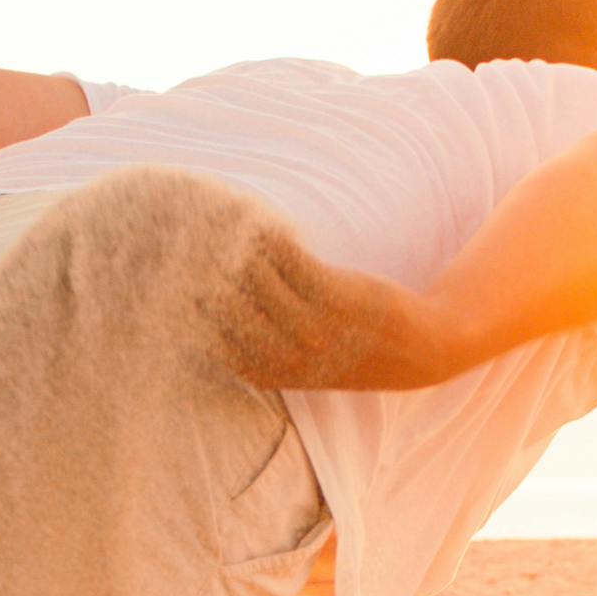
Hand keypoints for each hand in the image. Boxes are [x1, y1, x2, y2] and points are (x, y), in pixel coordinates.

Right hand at [208, 218, 440, 394]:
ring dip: (237, 247)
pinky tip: (265, 223)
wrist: (417, 351)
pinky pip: (292, 262)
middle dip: (205, 272)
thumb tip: (210, 308)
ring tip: (227, 223)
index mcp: (268, 372)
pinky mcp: (338, 298)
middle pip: (226, 306)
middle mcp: (287, 354)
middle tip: (192, 239)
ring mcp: (313, 328)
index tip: (179, 274)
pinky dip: (274, 240)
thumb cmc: (348, 350)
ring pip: (255, 279)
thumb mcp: (296, 363)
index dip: (190, 304)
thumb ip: (255, 344)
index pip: (210, 338)